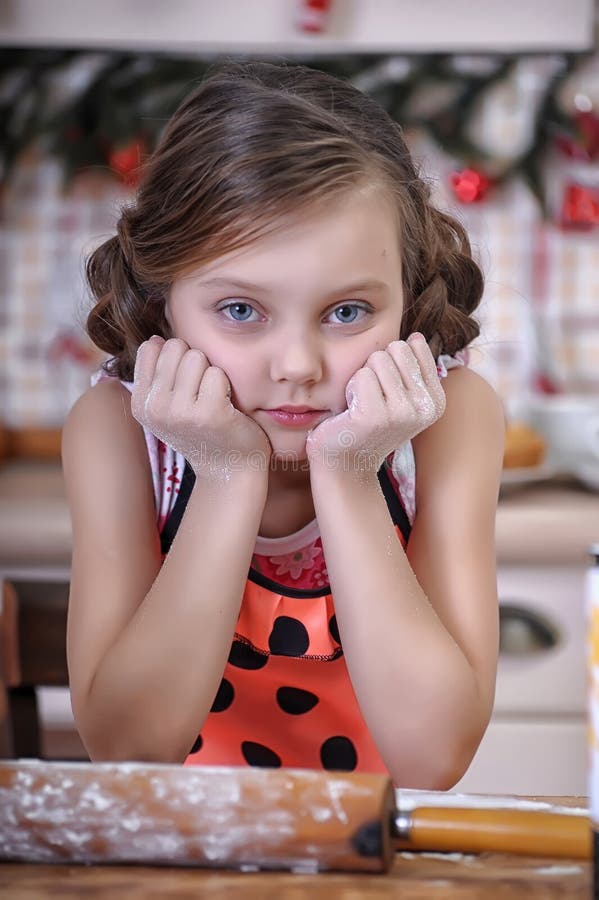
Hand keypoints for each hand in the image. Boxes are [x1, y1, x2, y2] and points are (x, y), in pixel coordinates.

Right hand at [131, 336, 271, 478]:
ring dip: (210, 372)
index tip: (184, 384)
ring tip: (212, 398)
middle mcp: (155, 409)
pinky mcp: (209, 413)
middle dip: (194, 362)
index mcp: (140, 404)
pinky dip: (226, 385)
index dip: (174, 357)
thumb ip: (157, 373)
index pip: (150, 347)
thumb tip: (155, 339)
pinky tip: (226, 407)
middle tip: (202, 392)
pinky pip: (217, 373)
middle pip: (175, 346)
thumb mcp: (167, 406)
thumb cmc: (202, 430)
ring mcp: (180, 412)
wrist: (228, 468)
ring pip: (197, 356)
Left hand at [305, 334, 445, 476]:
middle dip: (377, 366)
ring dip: (363, 378)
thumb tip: (417, 337)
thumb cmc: (369, 423)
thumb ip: (413, 368)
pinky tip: (353, 411)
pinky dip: (351, 389)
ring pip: (377, 359)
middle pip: (396, 348)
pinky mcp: (375, 416)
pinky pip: (361, 376)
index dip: (392, 362)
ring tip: (363, 404)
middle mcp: (425, 407)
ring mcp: (402, 413)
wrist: (346, 462)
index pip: (414, 346)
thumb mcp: (402, 396)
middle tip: (372, 396)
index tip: (388, 389)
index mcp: (436, 400)